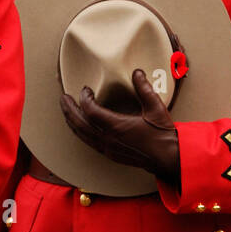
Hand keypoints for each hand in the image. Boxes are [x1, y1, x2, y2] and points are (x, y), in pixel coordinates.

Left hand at [60, 68, 180, 186]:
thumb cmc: (161, 134)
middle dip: (69, 109)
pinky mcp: (110, 154)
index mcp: (116, 127)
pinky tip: (79, 127)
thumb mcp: (155, 107)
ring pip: (81, 135)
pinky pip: (88, 142)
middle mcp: (108, 139)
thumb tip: (137, 73)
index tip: (86, 89)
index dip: (84, 98)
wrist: (167, 158)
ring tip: (66, 111)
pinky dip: (79, 132)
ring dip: (71, 121)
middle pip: (79, 123)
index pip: (90, 111)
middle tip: (63, 98)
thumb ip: (144, 88)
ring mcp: (107, 148)